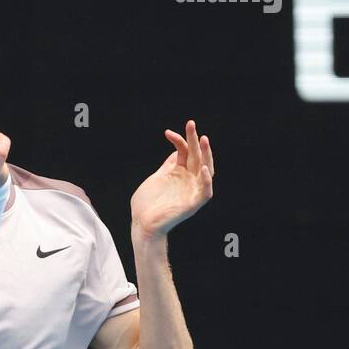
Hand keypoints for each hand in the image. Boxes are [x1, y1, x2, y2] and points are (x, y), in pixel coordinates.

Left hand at [130, 120, 213, 240]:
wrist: (142, 224)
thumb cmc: (145, 204)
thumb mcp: (157, 178)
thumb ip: (168, 166)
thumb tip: (177, 150)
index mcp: (178, 173)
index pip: (185, 152)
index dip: (179, 140)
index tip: (167, 133)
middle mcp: (187, 180)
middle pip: (196, 156)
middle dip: (194, 140)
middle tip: (191, 124)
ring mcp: (191, 191)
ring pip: (206, 170)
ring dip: (206, 155)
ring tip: (203, 140)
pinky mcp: (192, 204)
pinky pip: (205, 192)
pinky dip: (206, 181)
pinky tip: (201, 169)